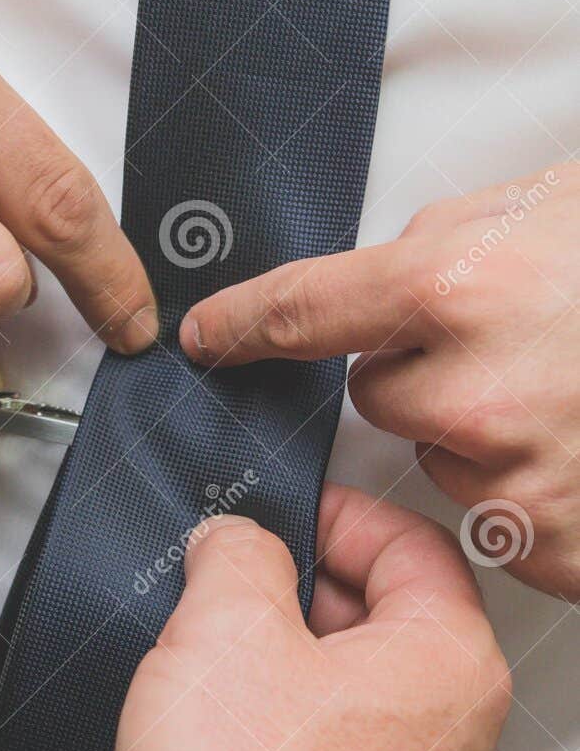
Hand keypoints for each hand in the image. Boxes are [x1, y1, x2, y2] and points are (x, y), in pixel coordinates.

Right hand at [112, 488, 510, 750]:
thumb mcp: (226, 622)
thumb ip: (237, 552)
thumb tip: (234, 543)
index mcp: (450, 662)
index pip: (410, 542)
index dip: (333, 514)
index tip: (277, 519)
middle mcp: (454, 733)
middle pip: (385, 615)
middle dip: (299, 589)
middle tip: (230, 586)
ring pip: (351, 686)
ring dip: (282, 660)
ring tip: (214, 662)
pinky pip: (331, 750)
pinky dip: (280, 725)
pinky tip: (221, 731)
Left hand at [180, 166, 579, 599]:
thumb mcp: (536, 210)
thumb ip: (438, 245)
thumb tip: (377, 285)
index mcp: (451, 291)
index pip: (301, 312)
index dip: (243, 324)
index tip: (207, 339)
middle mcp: (470, 390)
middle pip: (377, 393)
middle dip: (421, 369)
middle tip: (511, 343)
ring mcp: (513, 475)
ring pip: (440, 454)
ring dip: (478, 429)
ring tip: (563, 393)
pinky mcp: (551, 540)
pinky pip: (497, 512)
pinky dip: (526, 487)